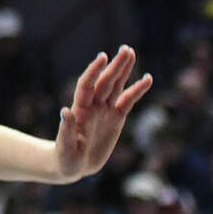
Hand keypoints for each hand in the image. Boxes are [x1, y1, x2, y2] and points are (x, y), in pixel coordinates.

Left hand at [51, 46, 152, 183]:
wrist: (73, 165)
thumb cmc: (65, 157)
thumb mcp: (65, 146)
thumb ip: (67, 129)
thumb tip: (66, 111)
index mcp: (80, 109)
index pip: (87, 85)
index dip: (94, 71)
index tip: (102, 57)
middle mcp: (93, 105)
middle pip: (105, 81)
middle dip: (115, 66)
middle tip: (126, 49)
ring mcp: (105, 110)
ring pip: (116, 86)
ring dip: (124, 70)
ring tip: (131, 53)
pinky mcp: (116, 119)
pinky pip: (128, 101)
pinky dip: (137, 90)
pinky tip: (147, 78)